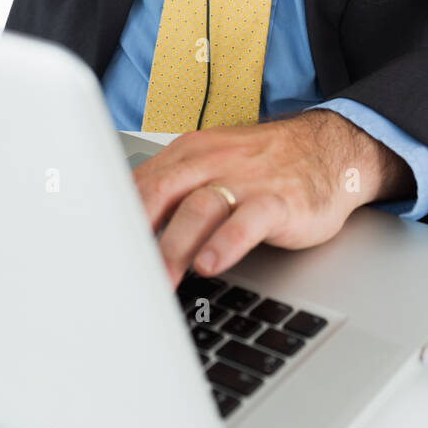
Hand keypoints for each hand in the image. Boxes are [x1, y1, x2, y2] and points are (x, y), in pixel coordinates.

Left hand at [132, 110, 415, 289]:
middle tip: (119, 273)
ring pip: (199, 208)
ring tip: (161, 279)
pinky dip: (226, 242)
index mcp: (190, 153)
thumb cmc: (265, 164)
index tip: (96, 251)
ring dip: (174, 245)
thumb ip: (174, 191)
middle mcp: (213, 162)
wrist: (332, 148)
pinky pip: (248, 220)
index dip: (114, 218)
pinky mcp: (280, 200)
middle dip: (136, 235)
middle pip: (161, 193)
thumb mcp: (213, 164)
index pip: (140, 183)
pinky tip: (211, 264)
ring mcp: (247, 180)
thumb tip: (126, 231)